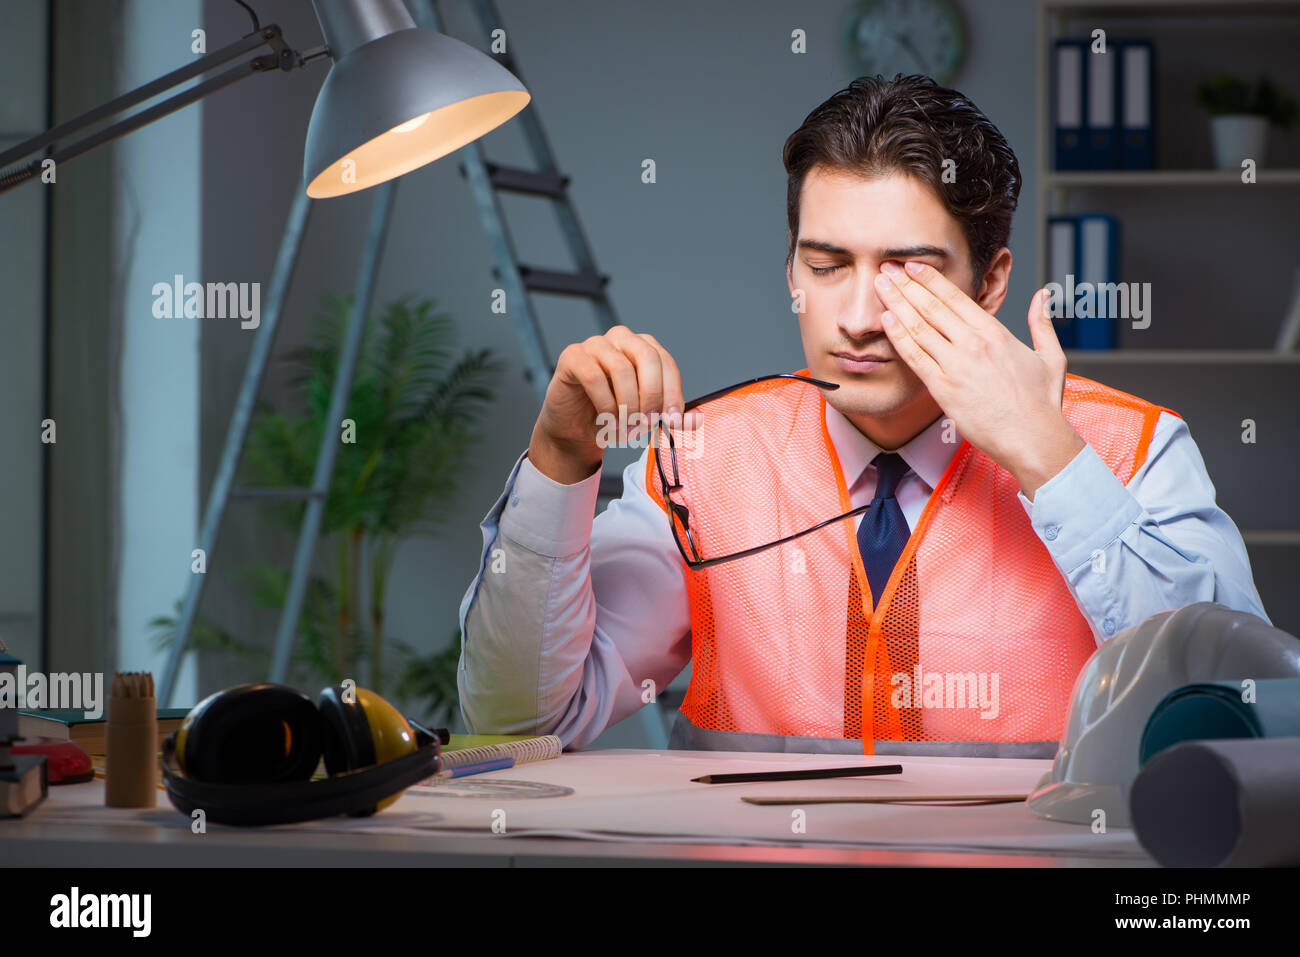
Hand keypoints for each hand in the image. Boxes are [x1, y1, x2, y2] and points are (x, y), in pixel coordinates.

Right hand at [528, 325, 698, 484]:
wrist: (576, 429)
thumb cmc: (612, 415)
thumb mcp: (646, 416)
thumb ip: (671, 415)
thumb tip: (696, 419)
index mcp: (643, 348)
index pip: (666, 362)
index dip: (673, 392)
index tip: (673, 419)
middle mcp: (621, 340)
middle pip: (647, 357)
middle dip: (652, 395)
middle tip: (648, 422)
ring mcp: (595, 344)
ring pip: (622, 369)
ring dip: (627, 404)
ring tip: (626, 426)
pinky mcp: (572, 356)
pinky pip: (594, 377)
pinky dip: (606, 404)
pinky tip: (608, 420)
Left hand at [873, 260, 1084, 498]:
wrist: (1033, 438)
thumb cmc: (1042, 403)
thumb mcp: (1051, 356)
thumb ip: (1042, 323)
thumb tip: (1043, 295)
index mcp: (995, 333)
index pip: (955, 297)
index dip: (929, 279)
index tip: (912, 265)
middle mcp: (973, 345)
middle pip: (931, 307)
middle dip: (905, 284)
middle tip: (886, 267)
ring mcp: (956, 366)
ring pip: (918, 327)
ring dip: (896, 303)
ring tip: (879, 285)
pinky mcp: (943, 390)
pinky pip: (915, 358)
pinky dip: (898, 337)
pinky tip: (886, 320)